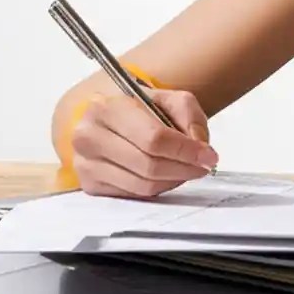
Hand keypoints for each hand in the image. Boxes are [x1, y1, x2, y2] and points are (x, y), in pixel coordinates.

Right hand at [70, 89, 218, 197]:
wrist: (105, 119)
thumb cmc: (136, 109)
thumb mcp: (166, 98)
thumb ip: (188, 114)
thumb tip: (198, 145)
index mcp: (106, 108)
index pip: (153, 138)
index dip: (185, 150)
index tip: (208, 156)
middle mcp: (89, 136)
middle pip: (149, 165)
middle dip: (184, 168)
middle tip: (202, 166)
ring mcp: (86, 164)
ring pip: (142, 185)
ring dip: (173, 181)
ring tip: (186, 170)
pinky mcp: (89, 184)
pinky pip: (133, 195)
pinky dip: (157, 188)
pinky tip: (165, 176)